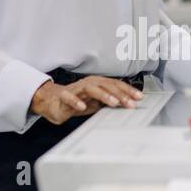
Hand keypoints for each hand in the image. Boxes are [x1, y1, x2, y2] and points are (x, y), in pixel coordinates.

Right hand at [29, 76, 145, 124]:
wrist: (52, 101)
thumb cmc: (77, 100)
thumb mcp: (96, 103)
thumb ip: (110, 102)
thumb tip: (129, 104)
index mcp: (97, 84)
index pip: (115, 85)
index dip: (127, 90)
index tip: (139, 97)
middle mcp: (88, 84)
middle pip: (106, 85)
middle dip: (120, 94)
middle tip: (130, 103)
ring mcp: (76, 89)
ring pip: (91, 88)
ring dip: (103, 95)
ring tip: (113, 103)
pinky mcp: (63, 97)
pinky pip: (69, 97)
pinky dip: (76, 101)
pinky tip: (83, 107)